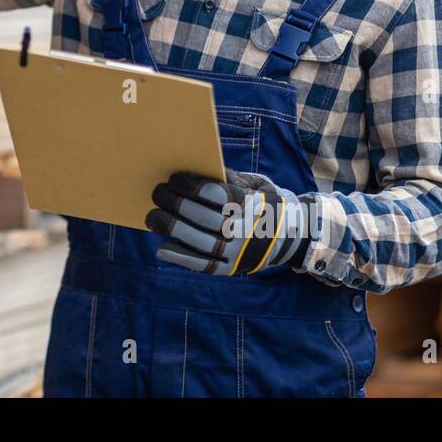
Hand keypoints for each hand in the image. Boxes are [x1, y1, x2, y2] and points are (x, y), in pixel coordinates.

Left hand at [146, 169, 311, 275]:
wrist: (289, 236)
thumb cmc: (262, 202)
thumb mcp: (255, 185)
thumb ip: (228, 179)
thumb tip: (194, 171)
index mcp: (251, 204)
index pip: (216, 194)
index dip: (190, 185)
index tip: (173, 178)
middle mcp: (245, 229)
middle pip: (202, 216)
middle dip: (174, 203)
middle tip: (157, 192)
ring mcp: (238, 252)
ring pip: (198, 240)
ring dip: (170, 227)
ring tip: (152, 216)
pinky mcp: (230, 269)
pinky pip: (202, 265)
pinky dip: (180, 257)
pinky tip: (162, 248)